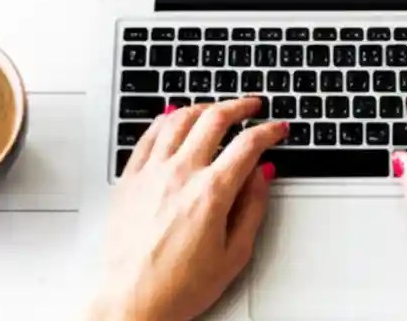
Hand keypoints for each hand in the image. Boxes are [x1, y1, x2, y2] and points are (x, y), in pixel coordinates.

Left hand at [89, 98, 286, 320]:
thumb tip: (260, 176)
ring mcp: (151, 174)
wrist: (131, 302)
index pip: (248, 144)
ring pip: (179, 119)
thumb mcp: (234, 255)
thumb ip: (252, 208)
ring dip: (204, 107)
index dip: (269, 130)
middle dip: (240, 106)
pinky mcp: (129, 179)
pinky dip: (166, 120)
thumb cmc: (178, 288)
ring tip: (216, 109)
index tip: (277, 128)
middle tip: (251, 106)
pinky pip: (148, 135)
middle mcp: (180, 175)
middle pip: (214, 118)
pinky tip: (175, 119)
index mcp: (211, 193)